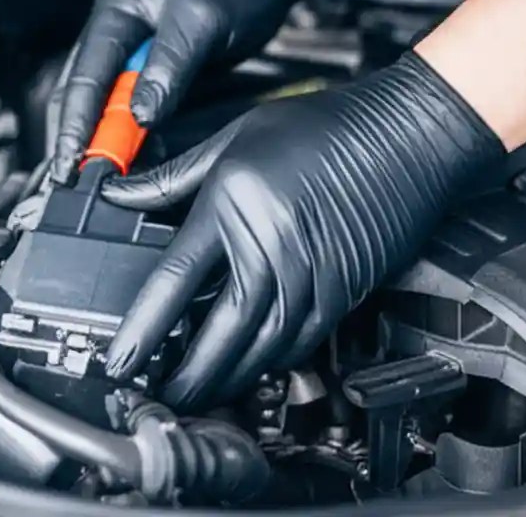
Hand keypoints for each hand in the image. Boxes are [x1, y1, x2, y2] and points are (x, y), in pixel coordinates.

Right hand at [50, 0, 325, 183]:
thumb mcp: (201, 23)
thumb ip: (167, 70)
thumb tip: (139, 116)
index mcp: (115, 13)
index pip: (84, 79)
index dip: (74, 127)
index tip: (69, 165)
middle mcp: (117, 33)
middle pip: (83, 96)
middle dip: (77, 139)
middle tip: (74, 182)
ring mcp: (135, 51)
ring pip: (106, 105)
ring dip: (105, 141)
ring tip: (101, 179)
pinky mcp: (157, 67)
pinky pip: (133, 106)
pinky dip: (132, 133)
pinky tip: (137, 158)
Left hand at [99, 52, 503, 410]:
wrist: (407, 131)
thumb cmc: (323, 127)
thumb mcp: (234, 138)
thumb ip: (172, 178)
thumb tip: (118, 193)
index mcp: (232, 204)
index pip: (174, 281)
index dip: (143, 328)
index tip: (120, 358)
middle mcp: (271, 245)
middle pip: (220, 331)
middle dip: (187, 376)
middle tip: (161, 397)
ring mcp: (312, 272)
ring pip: (262, 346)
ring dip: (227, 379)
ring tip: (199, 396)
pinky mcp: (344, 288)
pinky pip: (301, 341)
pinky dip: (272, 363)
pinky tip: (250, 371)